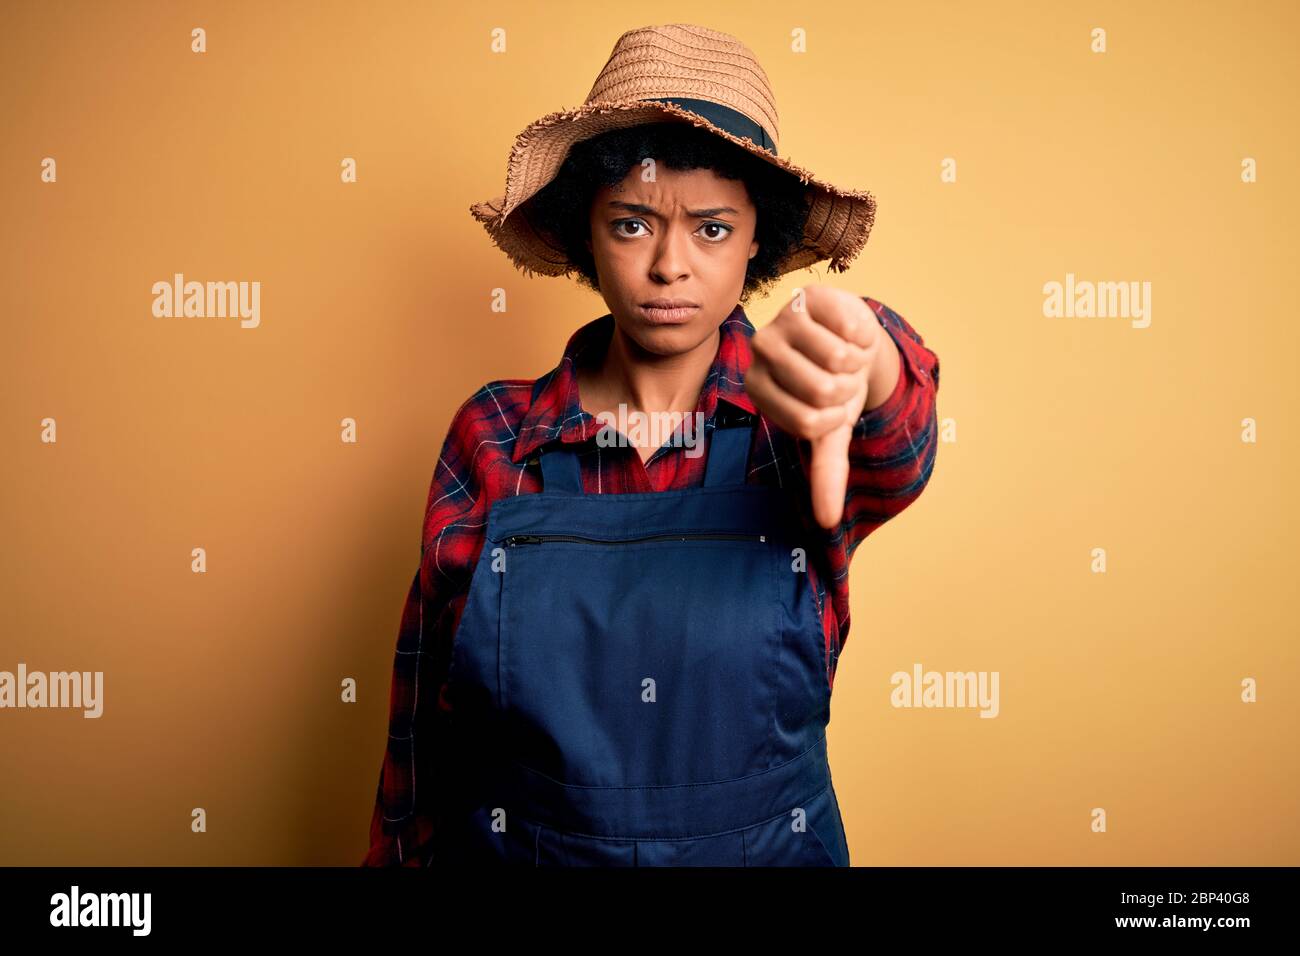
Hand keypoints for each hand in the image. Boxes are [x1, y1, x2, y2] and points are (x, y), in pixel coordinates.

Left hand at [745, 286, 885, 529]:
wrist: (849, 342)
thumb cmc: (833, 389)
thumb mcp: (830, 432)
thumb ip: (826, 473)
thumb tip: (828, 521)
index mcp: (757, 389)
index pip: (808, 421)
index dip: (834, 417)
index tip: (830, 407)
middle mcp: (760, 352)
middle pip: (823, 390)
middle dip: (847, 389)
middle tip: (840, 378)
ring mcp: (782, 319)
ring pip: (838, 357)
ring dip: (856, 362)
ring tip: (845, 356)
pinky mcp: (809, 295)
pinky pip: (850, 326)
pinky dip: (863, 335)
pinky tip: (850, 332)